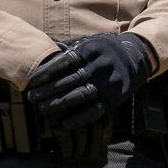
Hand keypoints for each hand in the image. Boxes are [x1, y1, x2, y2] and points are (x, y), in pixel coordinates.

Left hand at [24, 32, 152, 132]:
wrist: (136, 57)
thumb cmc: (103, 50)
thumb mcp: (89, 43)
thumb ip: (69, 47)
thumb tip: (45, 47)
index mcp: (90, 50)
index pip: (65, 61)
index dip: (47, 72)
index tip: (32, 81)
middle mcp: (100, 66)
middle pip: (70, 79)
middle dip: (48, 90)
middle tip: (32, 98)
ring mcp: (109, 82)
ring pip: (81, 95)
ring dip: (59, 104)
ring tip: (42, 110)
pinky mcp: (115, 98)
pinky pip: (95, 110)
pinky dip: (79, 119)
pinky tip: (63, 124)